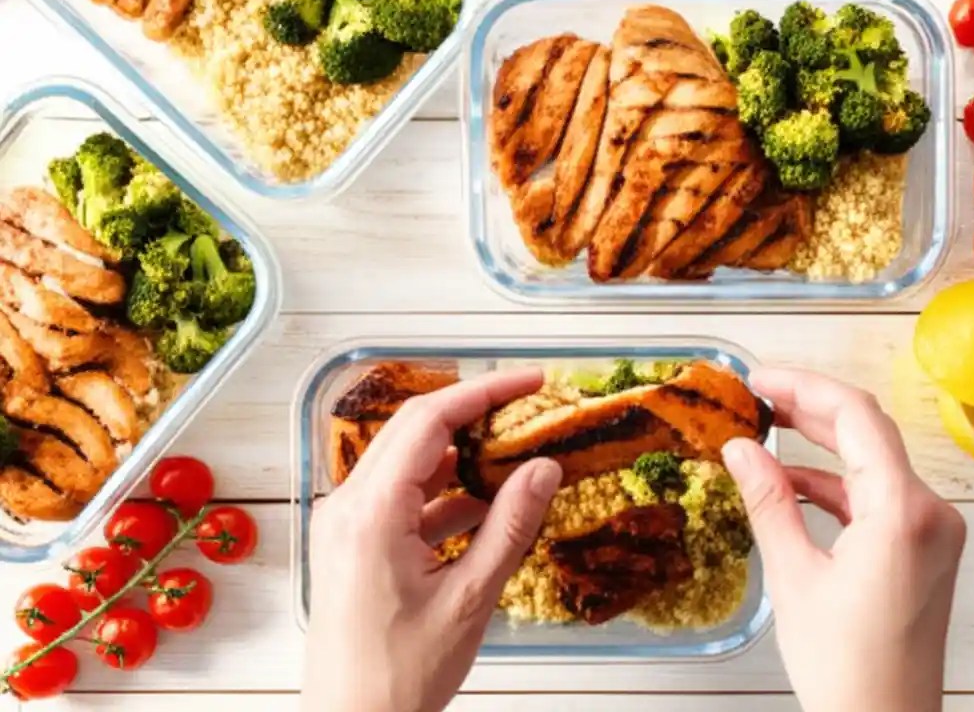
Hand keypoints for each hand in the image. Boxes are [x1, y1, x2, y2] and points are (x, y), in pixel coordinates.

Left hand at [301, 368, 562, 711]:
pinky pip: (401, 499)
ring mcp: (346, 524)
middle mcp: (347, 506)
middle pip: (414, 432)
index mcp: (370, 512)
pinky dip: (443, 495)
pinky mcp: (353, 544)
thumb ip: (509, 527)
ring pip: (408, 464)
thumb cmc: (397, 677)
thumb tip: (543, 469)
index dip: (483, 392)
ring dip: (460, 457)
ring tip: (514, 458)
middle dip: (474, 415)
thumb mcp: (469, 600)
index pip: (427, 421)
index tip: (528, 381)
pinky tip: (484, 508)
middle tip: (528, 408)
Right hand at [722, 369, 965, 711]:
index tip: (760, 378)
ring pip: (873, 464)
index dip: (804, 386)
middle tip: (757, 395)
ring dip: (820, 446)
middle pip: (868, 433)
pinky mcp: (925, 550)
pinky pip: (878, 498)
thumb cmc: (847, 670)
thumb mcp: (794, 577)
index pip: (856, 417)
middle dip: (810, 408)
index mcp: (903, 512)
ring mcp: (933, 531)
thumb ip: (769, 502)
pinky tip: (790, 482)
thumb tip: (741, 449)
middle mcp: (930, 513)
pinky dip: (836, 486)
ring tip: (764, 432)